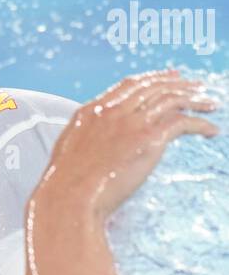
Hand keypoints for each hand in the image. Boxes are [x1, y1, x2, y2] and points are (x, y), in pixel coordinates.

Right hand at [38, 69, 218, 220]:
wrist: (68, 197)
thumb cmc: (64, 184)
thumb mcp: (69, 149)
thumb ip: (87, 136)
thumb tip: (98, 139)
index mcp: (92, 111)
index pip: (129, 85)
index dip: (152, 79)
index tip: (168, 77)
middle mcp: (112, 111)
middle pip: (152, 86)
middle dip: (177, 83)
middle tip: (195, 85)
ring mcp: (131, 123)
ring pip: (170, 99)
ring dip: (194, 99)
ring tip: (210, 103)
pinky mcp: (148, 139)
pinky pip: (182, 122)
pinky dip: (200, 123)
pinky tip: (210, 129)